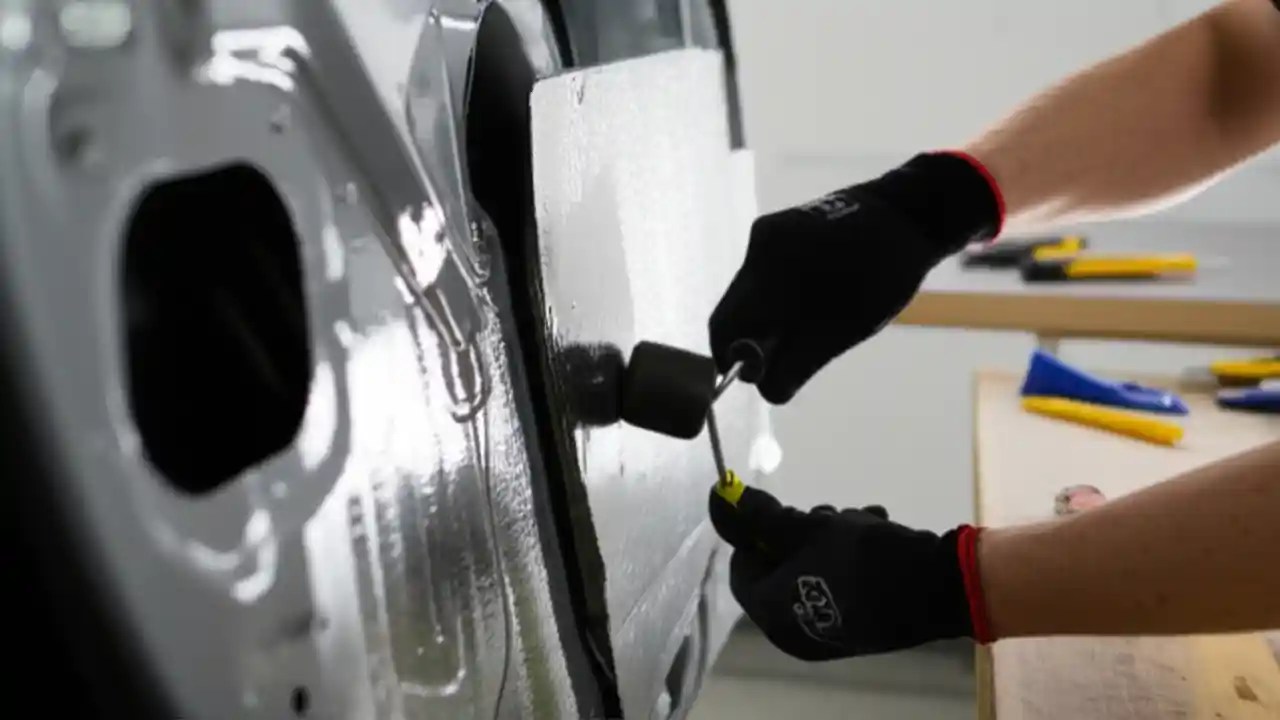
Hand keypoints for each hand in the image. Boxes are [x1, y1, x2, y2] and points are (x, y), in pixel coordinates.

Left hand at [708, 484, 987, 659]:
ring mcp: (827, 634)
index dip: (757, 532)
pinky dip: (849, 560)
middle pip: (779, 568)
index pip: (742, 566)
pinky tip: (877, 534)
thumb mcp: (807, 527)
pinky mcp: (856, 629)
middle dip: (801, 533)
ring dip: (829, 539)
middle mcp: (793, 633)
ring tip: (861, 520)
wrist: (937, 587)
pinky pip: (837, 586)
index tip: (787, 511)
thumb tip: (718, 496)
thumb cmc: (861, 557)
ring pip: (811, 571)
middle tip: (828, 514)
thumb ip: (760, 515)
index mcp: (771, 614)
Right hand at [709, 152, 1001, 403]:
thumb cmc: (883, 275)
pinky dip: (778, 293)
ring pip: (748, 291)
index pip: (723, 326)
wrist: (906, 212)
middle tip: (784, 357)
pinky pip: (763, 272)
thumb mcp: (844, 330)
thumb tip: (764, 391)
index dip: (729, 357)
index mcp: (770, 274)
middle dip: (753, 338)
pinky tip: (811, 293)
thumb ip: (797, 364)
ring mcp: (765, 232)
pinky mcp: (775, 227)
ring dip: (767, 315)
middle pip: (733, 309)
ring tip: (808, 320)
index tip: (752, 375)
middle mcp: (758, 248)